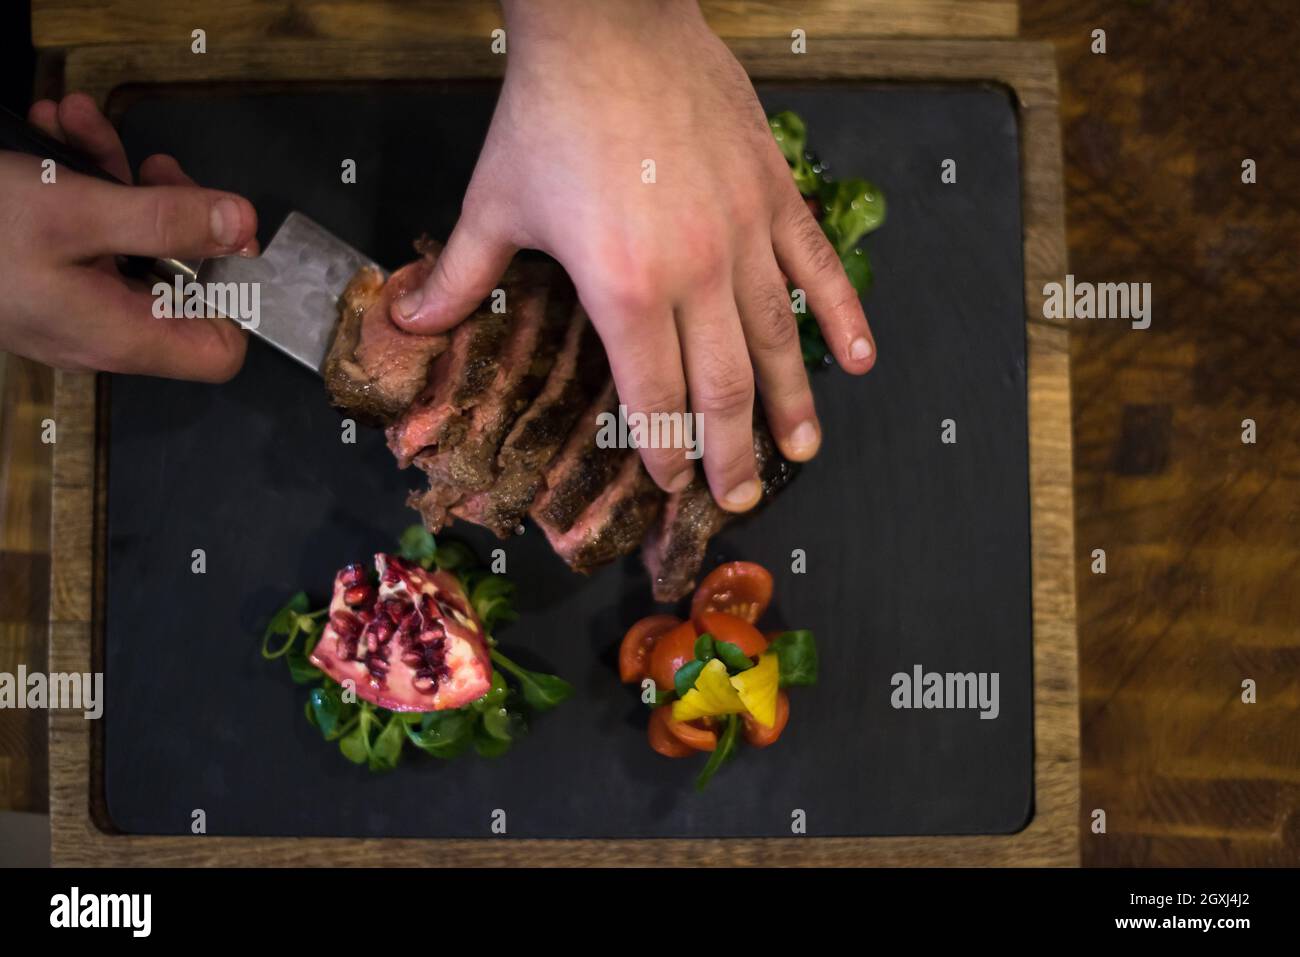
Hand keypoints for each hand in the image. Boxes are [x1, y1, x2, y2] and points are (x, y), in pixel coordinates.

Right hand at [0, 93, 258, 380]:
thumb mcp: (76, 212)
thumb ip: (165, 221)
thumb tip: (243, 224)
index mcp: (121, 332)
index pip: (218, 351)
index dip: (236, 299)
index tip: (229, 241)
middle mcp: (102, 326)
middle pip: (178, 281)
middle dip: (171, 213)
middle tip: (157, 169)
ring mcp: (70, 300)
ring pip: (125, 242)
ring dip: (112, 176)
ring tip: (79, 126)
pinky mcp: (41, 273)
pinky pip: (80, 232)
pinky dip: (74, 178)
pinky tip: (53, 132)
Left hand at [392, 0, 875, 511]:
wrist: (610, 23)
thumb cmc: (550, 113)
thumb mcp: (494, 201)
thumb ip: (457, 276)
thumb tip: (407, 324)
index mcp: (623, 288)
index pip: (654, 396)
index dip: (665, 450)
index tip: (671, 485)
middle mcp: (695, 274)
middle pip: (723, 388)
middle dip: (730, 452)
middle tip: (741, 497)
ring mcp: (744, 234)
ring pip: (778, 339)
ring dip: (792, 405)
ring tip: (802, 452)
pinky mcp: (773, 193)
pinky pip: (817, 266)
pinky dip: (842, 313)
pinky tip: (862, 358)